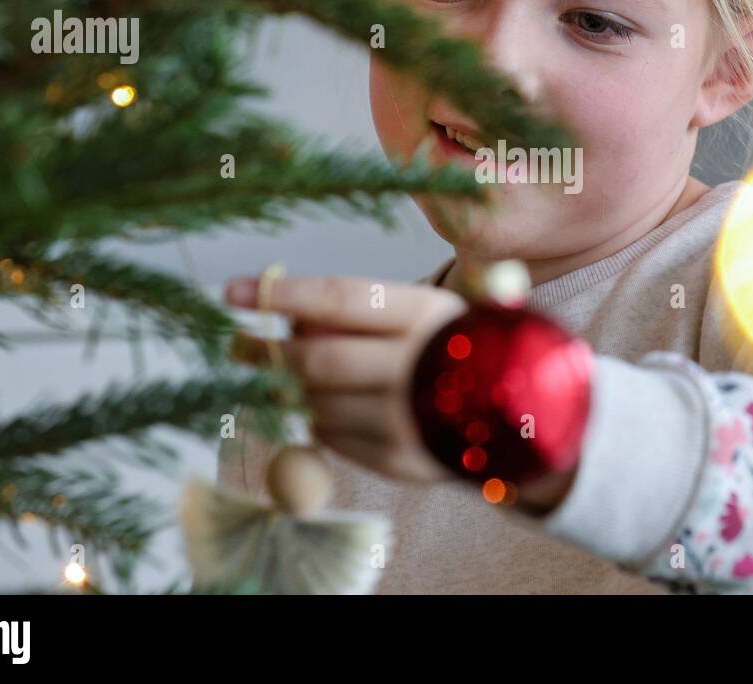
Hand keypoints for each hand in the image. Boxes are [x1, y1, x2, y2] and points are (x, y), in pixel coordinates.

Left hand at [225, 274, 466, 483]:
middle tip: (235, 343)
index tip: (232, 291)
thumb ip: (359, 312)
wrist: (519, 409)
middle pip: (320, 359)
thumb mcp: (420, 312)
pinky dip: (316, 420)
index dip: (281, 294)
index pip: (339, 299)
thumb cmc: (450, 346)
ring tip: (279, 375)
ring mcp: (412, 419)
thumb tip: (287, 319)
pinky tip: (321, 405)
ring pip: (319, 403)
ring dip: (290, 389)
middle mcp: (421, 366)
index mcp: (427, 314)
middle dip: (266, 351)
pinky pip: (334, 439)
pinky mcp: (403, 461)